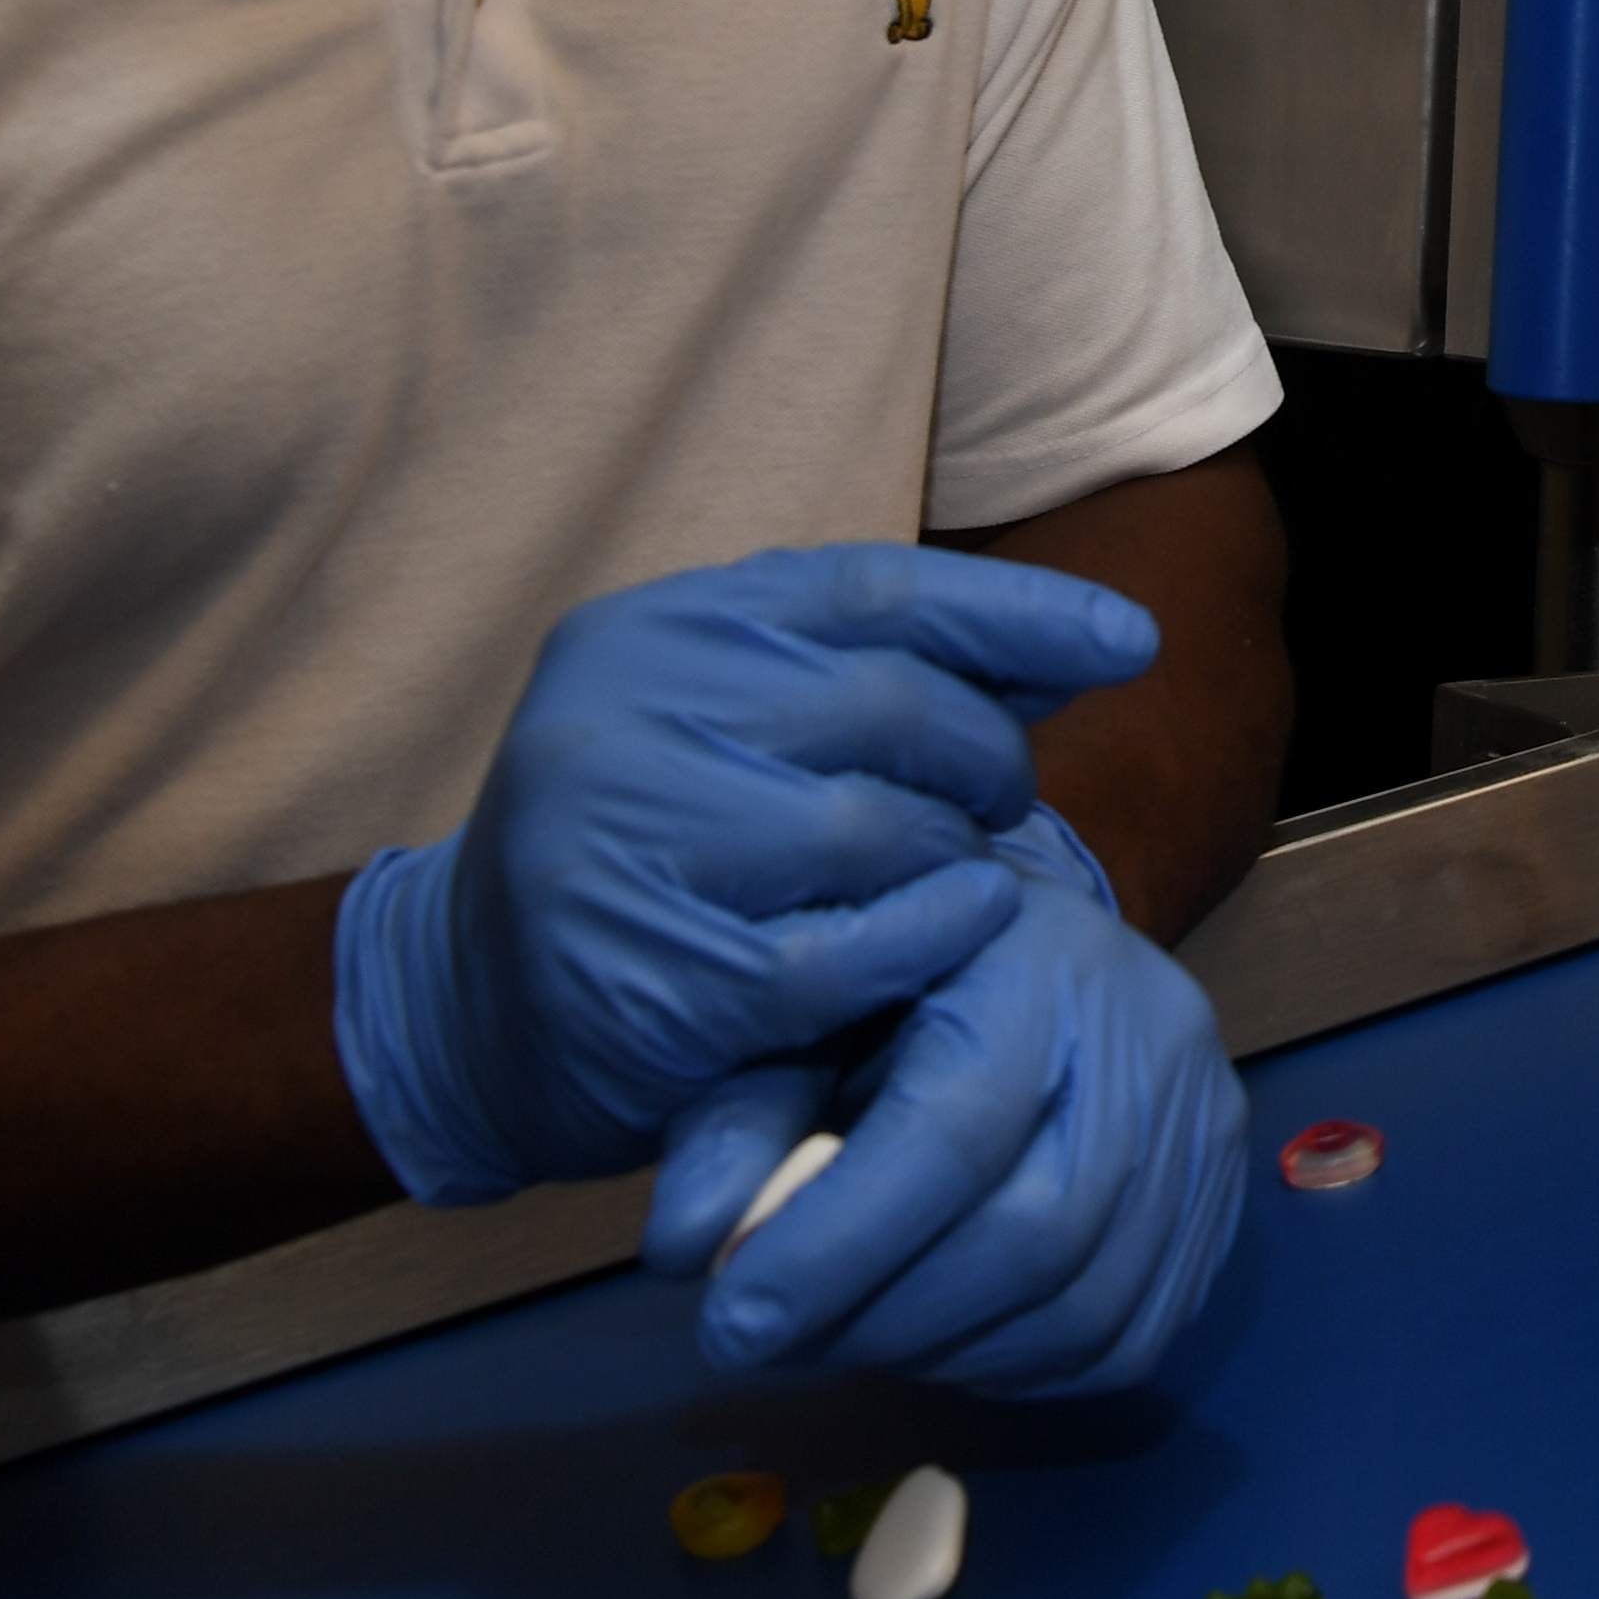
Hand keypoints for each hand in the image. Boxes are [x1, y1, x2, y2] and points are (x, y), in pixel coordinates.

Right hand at [331, 546, 1163, 1205]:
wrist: (466, 1007)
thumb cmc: (653, 850)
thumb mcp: (747, 726)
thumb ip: (892, 678)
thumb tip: (1087, 642)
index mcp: (659, 631)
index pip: (878, 591)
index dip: (1022, 612)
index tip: (1133, 642)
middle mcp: (630, 715)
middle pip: (899, 706)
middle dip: (988, 759)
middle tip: (1001, 805)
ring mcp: (634, 845)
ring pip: (883, 826)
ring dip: (956, 856)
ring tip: (954, 875)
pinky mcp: (661, 974)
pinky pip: (855, 948)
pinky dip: (933, 937)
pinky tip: (958, 928)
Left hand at [649, 805, 1248, 1395]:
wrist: (1045, 948)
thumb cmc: (903, 979)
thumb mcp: (803, 1017)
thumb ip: (741, 1119)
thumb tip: (689, 1246)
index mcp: (1036, 972)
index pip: (951, 1136)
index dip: (835, 1250)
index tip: (730, 1327)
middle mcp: (1150, 1046)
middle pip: (1031, 1239)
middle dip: (882, 1318)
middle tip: (782, 1338)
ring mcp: (1203, 1132)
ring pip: (1081, 1310)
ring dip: (943, 1354)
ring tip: (857, 1329)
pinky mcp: (1223, 1206)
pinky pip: (1125, 1340)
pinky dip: (1018, 1367)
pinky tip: (949, 1335)